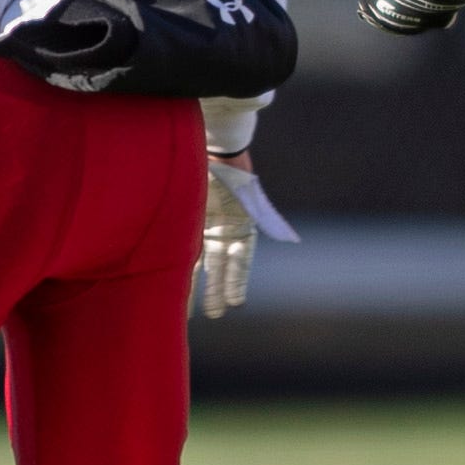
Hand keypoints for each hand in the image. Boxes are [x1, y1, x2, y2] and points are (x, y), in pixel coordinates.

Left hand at [197, 153, 298, 317]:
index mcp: (240, 228)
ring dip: (197, 285)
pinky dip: (182, 268)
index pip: (239, 263)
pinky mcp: (187, 223)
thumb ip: (267, 218)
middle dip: (216, 291)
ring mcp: (204, 227)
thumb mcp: (249, 198)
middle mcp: (222, 231)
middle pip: (219, 268)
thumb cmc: (233, 174)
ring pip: (200, 263)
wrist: (214, 150)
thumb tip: (290, 240)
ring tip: (192, 310)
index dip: (237, 283)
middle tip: (215, 314)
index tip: (235, 304)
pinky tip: (174, 283)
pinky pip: (186, 251)